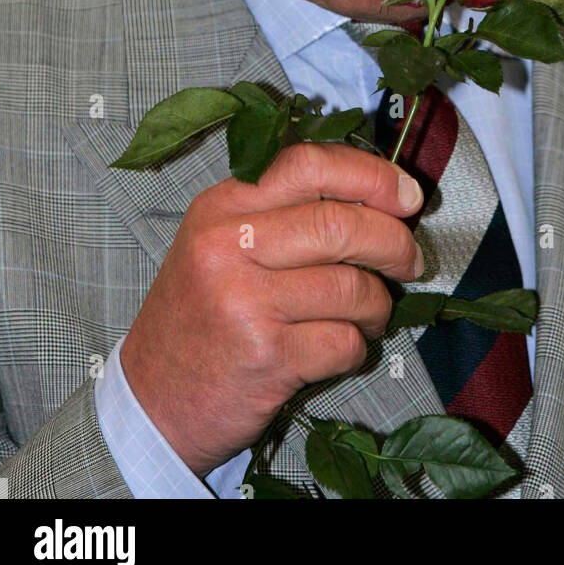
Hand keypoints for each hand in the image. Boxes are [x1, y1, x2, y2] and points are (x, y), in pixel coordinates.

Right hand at [119, 142, 423, 476]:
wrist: (153, 401)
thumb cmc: (201, 316)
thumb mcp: (221, 243)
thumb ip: (285, 212)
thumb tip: (383, 197)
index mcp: (222, 206)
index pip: (309, 164)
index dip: (371, 176)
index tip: (407, 196)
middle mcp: (229, 246)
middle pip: (341, 224)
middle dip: (394, 242)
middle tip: (410, 260)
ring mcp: (246, 301)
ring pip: (352, 287)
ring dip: (377, 305)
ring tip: (368, 315)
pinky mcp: (266, 355)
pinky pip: (344, 341)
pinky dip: (356, 347)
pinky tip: (340, 348)